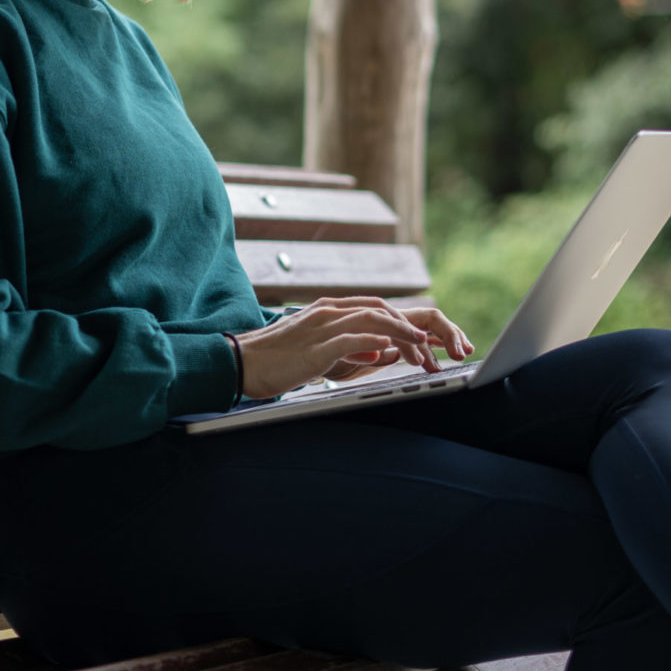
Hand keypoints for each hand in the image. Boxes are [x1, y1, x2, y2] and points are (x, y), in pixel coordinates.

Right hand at [233, 297, 472, 400]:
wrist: (242, 363)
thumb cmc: (277, 361)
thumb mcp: (318, 350)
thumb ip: (348, 347)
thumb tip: (379, 350)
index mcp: (328, 310)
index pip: (374, 306)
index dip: (401, 319)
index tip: (421, 336)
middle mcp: (328, 311)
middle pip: (380, 308)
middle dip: (408, 325)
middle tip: (429, 346)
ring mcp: (322, 325)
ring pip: (373, 319)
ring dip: (402, 333)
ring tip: (422, 348)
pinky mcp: (317, 345)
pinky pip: (354, 338)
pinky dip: (377, 342)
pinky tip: (391, 352)